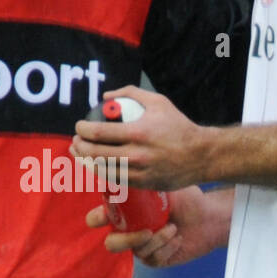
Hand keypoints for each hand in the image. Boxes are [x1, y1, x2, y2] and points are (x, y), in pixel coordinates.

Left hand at [72, 85, 210, 191]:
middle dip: (79, 146)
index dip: (82, 130)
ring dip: (85, 161)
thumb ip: (131, 93)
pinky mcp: (142, 184)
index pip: (98, 133)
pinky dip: (101, 172)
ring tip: (80, 153)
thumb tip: (106, 96)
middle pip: (95, 153)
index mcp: (138, 132)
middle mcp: (136, 154)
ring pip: (101, 170)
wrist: (200, 155)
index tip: (79, 126)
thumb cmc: (178, 126)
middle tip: (76, 140)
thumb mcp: (158, 102)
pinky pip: (114, 180)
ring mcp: (138, 172)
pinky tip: (95, 165)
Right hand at [86, 185, 233, 266]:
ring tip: (172, 227)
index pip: (97, 219)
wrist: (207, 216)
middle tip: (146, 231)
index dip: (97, 218)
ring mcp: (140, 247)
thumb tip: (125, 162)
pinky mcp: (155, 259)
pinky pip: (153, 257)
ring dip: (156, 239)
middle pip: (111, 243)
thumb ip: (142, 177)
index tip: (108, 212)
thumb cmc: (184, 197)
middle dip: (126, 240)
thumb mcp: (162, 184)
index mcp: (123, 213)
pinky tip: (177, 236)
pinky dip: (167, 246)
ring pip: (136, 251)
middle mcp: (128, 232)